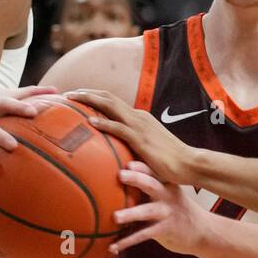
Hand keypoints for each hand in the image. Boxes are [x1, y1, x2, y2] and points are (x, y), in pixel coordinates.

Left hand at [65, 88, 193, 184]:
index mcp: (140, 118)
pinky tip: (89, 122)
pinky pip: (119, 128)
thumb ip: (134, 146)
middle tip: (67, 93)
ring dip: (90, 100)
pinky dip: (103, 123)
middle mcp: (139, 117)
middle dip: (86, 93)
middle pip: (108, 98)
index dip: (95, 97)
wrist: (190, 164)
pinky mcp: (142, 140)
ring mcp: (140, 126)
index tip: (78, 97)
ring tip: (72, 99)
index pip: (114, 102)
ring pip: (110, 106)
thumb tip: (119, 153)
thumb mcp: (149, 149)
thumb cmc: (171, 162)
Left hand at [110, 161, 211, 254]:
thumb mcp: (170, 193)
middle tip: (120, 175)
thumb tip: (117, 177)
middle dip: (136, 178)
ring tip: (115, 217)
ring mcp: (167, 213)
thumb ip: (150, 185)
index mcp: (166, 184)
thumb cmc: (177, 209)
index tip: (126, 162)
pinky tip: (113, 247)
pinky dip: (127, 241)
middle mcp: (167, 196)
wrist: (203, 231)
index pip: (152, 171)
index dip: (140, 165)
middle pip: (151, 185)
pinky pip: (143, 235)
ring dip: (130, 214)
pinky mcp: (165, 230)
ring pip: (147, 212)